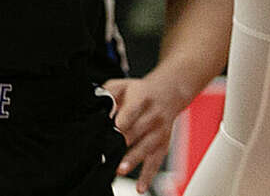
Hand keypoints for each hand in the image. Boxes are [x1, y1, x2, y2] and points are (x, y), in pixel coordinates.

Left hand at [104, 72, 193, 188]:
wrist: (168, 93)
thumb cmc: (140, 91)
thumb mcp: (123, 84)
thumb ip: (108, 93)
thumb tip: (100, 110)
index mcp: (142, 97)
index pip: (132, 111)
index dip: (123, 121)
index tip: (114, 128)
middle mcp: (153, 116)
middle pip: (138, 131)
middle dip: (123, 142)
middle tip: (108, 153)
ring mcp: (159, 132)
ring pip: (146, 147)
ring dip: (133, 160)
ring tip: (120, 170)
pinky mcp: (163, 146)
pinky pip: (155, 162)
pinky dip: (148, 176)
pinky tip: (140, 187)